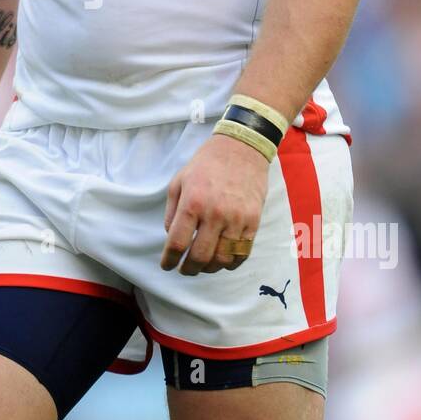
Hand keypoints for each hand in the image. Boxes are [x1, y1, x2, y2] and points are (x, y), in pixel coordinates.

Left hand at [160, 132, 269, 275]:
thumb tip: (171, 237)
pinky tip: (222, 261)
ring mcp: (237, 219)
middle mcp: (215, 214)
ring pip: (222, 259)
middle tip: (185, 270)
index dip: (169, 260)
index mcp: (193, 203)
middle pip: (200, 256)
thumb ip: (172, 212)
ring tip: (203, 266)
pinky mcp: (253, 222)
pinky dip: (231, 263)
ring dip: (210, 268)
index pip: (177, 243)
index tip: (167, 266)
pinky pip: (242, 253)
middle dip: (189, 269)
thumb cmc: (206, 164)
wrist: (242, 149)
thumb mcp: (179, 181)